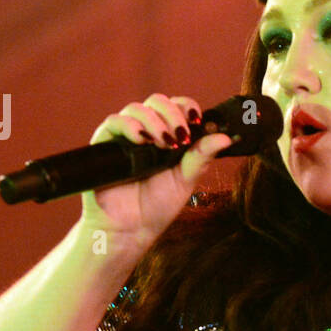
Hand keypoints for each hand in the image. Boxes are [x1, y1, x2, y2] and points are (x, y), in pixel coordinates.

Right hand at [78, 93, 232, 252]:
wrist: (131, 229)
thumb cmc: (158, 205)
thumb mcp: (186, 179)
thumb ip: (202, 156)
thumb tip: (226, 137)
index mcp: (168, 135)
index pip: (178, 107)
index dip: (187, 108)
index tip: (197, 121)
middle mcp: (146, 130)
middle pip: (158, 101)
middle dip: (172, 114)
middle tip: (181, 137)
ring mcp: (125, 135)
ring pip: (137, 108)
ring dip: (154, 121)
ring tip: (163, 144)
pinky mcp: (105, 142)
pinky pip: (114, 122)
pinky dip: (130, 126)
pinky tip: (141, 140)